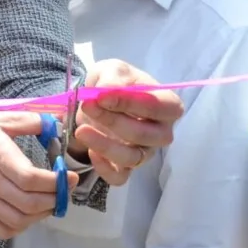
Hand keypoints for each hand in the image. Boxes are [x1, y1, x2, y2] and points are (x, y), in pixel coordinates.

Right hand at [0, 112, 58, 238]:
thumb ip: (26, 121)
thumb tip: (55, 122)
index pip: (33, 179)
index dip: (58, 182)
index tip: (69, 177)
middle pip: (31, 203)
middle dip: (55, 199)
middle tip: (63, 190)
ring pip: (20, 220)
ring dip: (41, 215)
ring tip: (48, 203)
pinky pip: (2, 230)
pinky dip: (20, 228)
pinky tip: (26, 214)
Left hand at [72, 60, 181, 186]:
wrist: (97, 99)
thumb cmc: (115, 82)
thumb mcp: (113, 70)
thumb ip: (114, 77)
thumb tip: (109, 91)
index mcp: (167, 105)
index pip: (160, 108)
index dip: (132, 103)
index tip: (102, 96)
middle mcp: (161, 132)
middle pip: (146, 135)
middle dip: (114, 121)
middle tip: (87, 106)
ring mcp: (145, 151)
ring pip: (132, 158)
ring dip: (105, 145)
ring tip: (81, 130)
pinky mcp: (126, 166)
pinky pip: (120, 177)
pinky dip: (104, 169)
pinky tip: (90, 152)